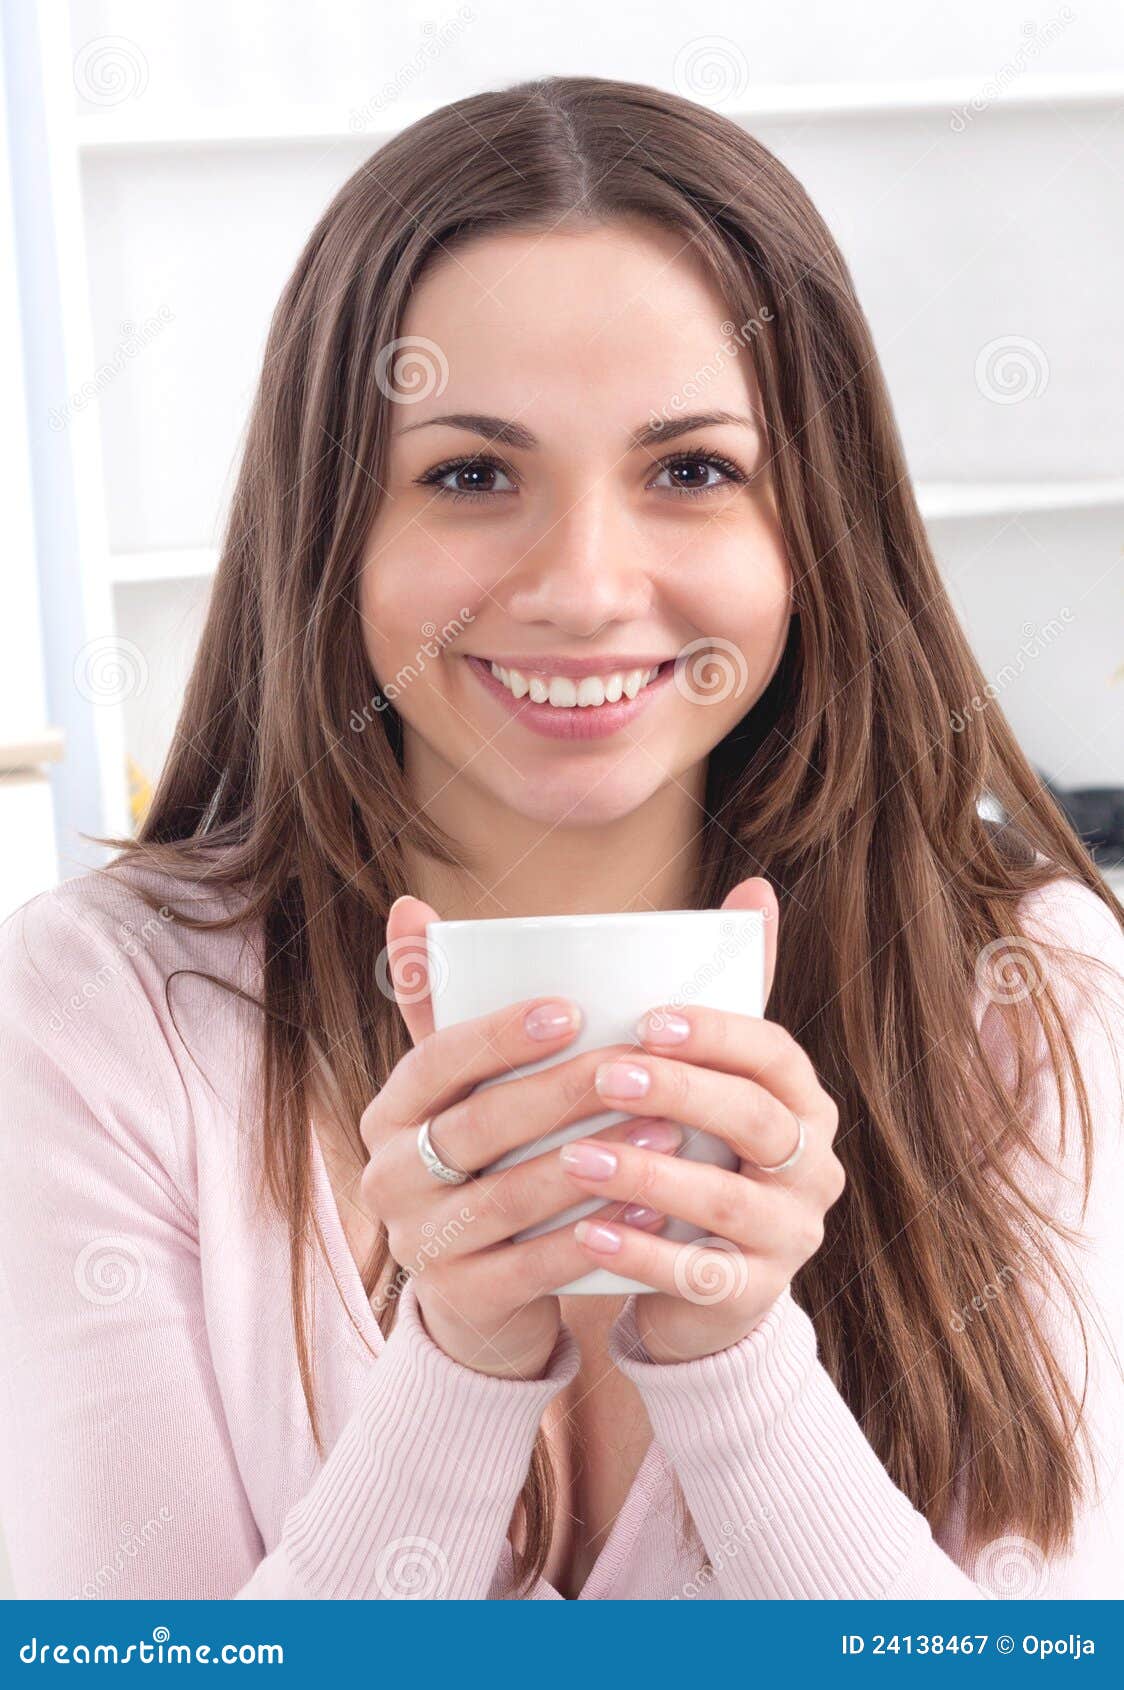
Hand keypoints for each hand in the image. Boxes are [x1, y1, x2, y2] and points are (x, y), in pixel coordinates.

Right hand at [359, 896, 679, 1380]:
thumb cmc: (490, 1158)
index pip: (436, 1059)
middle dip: (563, 1093)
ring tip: (667, 1134)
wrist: (480, 1291)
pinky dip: (590, 1240)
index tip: (573, 1008)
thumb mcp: (465, 1086)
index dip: (499, 1034)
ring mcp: (419, 1242)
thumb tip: (409, 902)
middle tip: (639, 1066)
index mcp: (393, 1110)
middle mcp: (388, 1174)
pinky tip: (649, 1213)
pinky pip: (530, 1267)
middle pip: (478, 1126)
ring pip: (507, 1197)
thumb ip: (449, 1000)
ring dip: (590, 1165)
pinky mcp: (459, 1300)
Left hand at [558, 877, 845, 1362]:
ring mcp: (791, 1236)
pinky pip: (703, 1277)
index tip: (646, 1017)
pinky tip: (585, 1234)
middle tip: (603, 1075)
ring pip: (732, 1203)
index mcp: (800, 1100)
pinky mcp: (754, 1297)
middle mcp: (812, 1164)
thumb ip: (720, 992)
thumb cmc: (690, 1150)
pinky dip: (644, 1255)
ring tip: (576, 1158)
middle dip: (682, 1093)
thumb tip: (753, 884)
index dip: (717, 1033)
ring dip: (653, 1175)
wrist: (698, 1281)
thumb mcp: (703, 1077)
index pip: (776, 1052)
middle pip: (760, 1120)